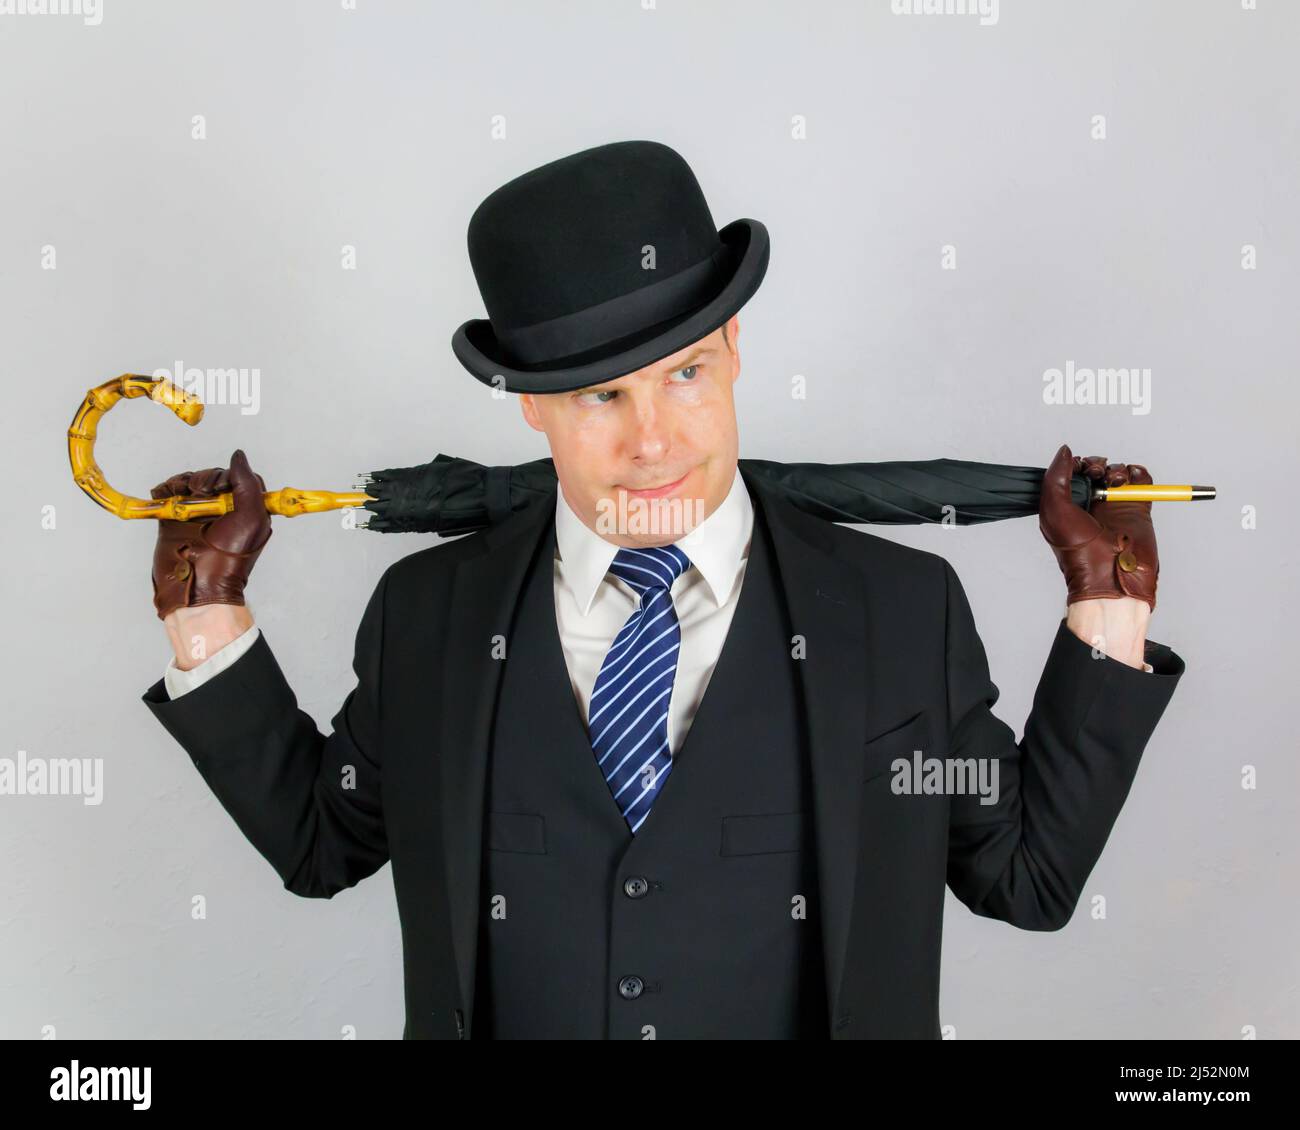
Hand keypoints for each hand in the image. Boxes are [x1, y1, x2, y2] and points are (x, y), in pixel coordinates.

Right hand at [150, 449, 272, 620]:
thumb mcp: (251, 517)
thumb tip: (238, 455)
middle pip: (210, 476)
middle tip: (202, 494)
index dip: (228, 476)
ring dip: (184, 483)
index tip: (222, 488)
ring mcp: (196, 513)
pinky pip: (167, 492)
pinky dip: (165, 489)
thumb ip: (248, 483)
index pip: (236, 477)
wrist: (199, 584)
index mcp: (244, 509)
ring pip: (188, 481)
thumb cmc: (231, 556)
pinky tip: (166, 496)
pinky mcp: (173, 519)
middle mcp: (220, 509)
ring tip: (184, 498)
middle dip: (204, 479)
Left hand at [1038, 443, 1158, 612]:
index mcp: (1068, 505)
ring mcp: (1116, 506)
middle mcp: (1092, 504)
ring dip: (1117, 469)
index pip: (1072, 474)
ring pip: (1119, 473)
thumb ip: (1056, 477)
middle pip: (1097, 470)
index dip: (1075, 465)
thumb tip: (1065, 451)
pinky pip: (1142, 482)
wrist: (1109, 576)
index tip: (1077, 468)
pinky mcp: (1138, 509)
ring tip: (1115, 482)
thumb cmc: (1078, 551)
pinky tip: (1131, 479)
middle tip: (1095, 474)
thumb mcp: (1054, 510)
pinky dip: (1139, 473)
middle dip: (1096, 464)